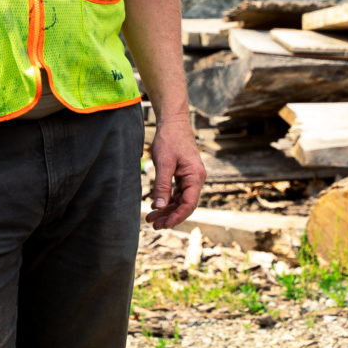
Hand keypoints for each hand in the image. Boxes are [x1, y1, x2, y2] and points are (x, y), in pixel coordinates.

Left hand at [145, 112, 203, 230]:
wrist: (173, 122)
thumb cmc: (170, 139)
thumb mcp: (164, 163)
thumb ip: (162, 185)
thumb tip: (159, 206)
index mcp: (195, 177)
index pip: (189, 204)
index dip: (177, 217)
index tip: (164, 224)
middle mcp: (196, 179)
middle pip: (185, 205)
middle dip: (169, 216)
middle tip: (153, 224)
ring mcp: (190, 178)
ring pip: (180, 200)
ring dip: (167, 210)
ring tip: (151, 217)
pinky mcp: (184, 175)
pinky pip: (177, 193)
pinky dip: (167, 200)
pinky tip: (156, 206)